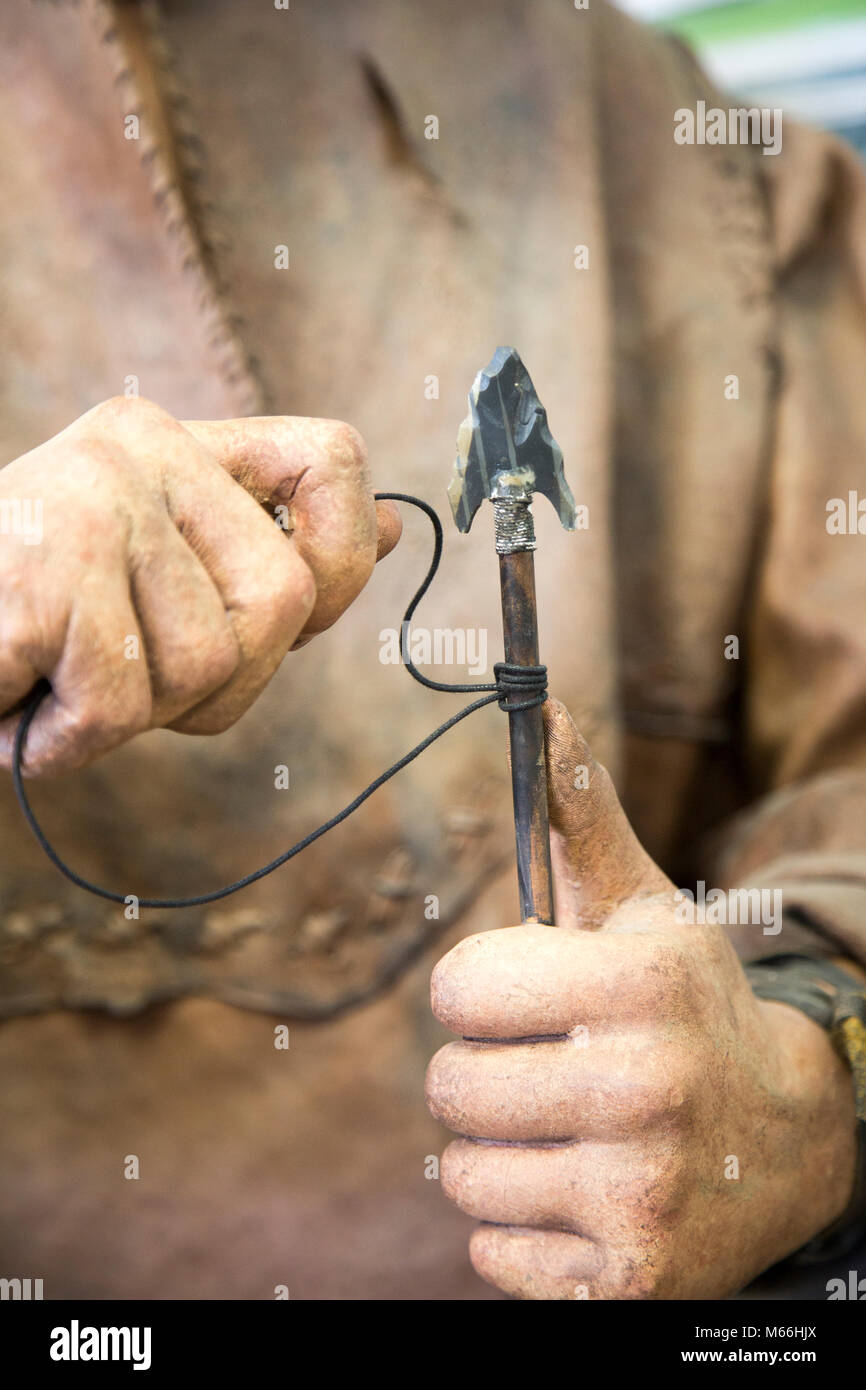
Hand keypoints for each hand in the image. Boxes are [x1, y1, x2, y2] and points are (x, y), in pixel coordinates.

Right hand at [0, 396, 399, 773]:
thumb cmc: (14, 617)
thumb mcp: (147, 571)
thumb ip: (257, 548)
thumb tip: (395, 532)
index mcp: (170, 441)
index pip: (332, 463)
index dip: (341, 556)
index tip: (294, 611)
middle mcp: (136, 449)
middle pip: (281, 604)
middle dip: (218, 681)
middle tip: (119, 674)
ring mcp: (87, 504)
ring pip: (207, 667)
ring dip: (131, 715)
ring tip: (53, 679)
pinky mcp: (39, 573)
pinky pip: (121, 706)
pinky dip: (66, 742)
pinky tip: (17, 704)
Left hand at [427, 699, 858, 1298]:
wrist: (791, 1141)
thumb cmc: (686, 1009)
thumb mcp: (644, 914)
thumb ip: (580, 822)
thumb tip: (547, 715)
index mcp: (640, 985)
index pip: (457, 989)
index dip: (478, 990)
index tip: (522, 996)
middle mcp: (646, 1088)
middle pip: (449, 1086)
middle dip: (484, 1071)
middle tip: (547, 1070)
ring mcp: (640, 1194)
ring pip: (463, 1175)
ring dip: (499, 1152)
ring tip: (566, 1132)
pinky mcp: (628, 1281)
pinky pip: (491, 1255)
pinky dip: (522, 1230)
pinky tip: (584, 1193)